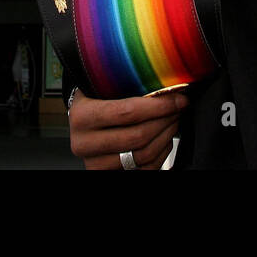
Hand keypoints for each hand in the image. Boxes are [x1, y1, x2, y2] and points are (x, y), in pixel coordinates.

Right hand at [69, 90, 187, 169]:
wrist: (77, 124)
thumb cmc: (92, 100)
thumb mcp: (98, 86)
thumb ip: (124, 83)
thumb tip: (165, 82)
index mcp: (82, 116)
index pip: (127, 112)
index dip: (159, 106)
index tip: (178, 98)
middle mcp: (85, 143)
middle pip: (138, 136)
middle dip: (165, 120)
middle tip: (178, 108)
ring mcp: (96, 163)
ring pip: (143, 155)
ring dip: (166, 136)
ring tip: (173, 120)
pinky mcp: (107, 174)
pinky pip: (145, 169)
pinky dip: (161, 153)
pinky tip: (164, 138)